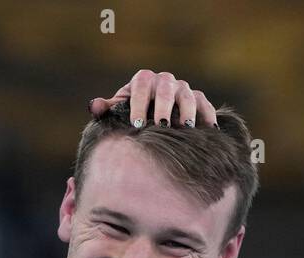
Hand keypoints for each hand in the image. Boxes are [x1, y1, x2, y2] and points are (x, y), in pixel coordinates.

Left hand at [89, 70, 217, 127]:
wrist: (149, 115)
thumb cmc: (129, 114)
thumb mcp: (117, 111)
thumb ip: (107, 109)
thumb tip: (94, 106)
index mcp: (143, 80)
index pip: (141, 87)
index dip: (139, 105)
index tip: (137, 124)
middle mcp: (164, 80)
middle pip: (167, 90)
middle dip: (164, 108)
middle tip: (161, 126)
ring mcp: (182, 88)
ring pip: (188, 96)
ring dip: (187, 112)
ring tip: (185, 129)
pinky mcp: (197, 97)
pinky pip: (204, 104)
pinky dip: (207, 115)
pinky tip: (209, 131)